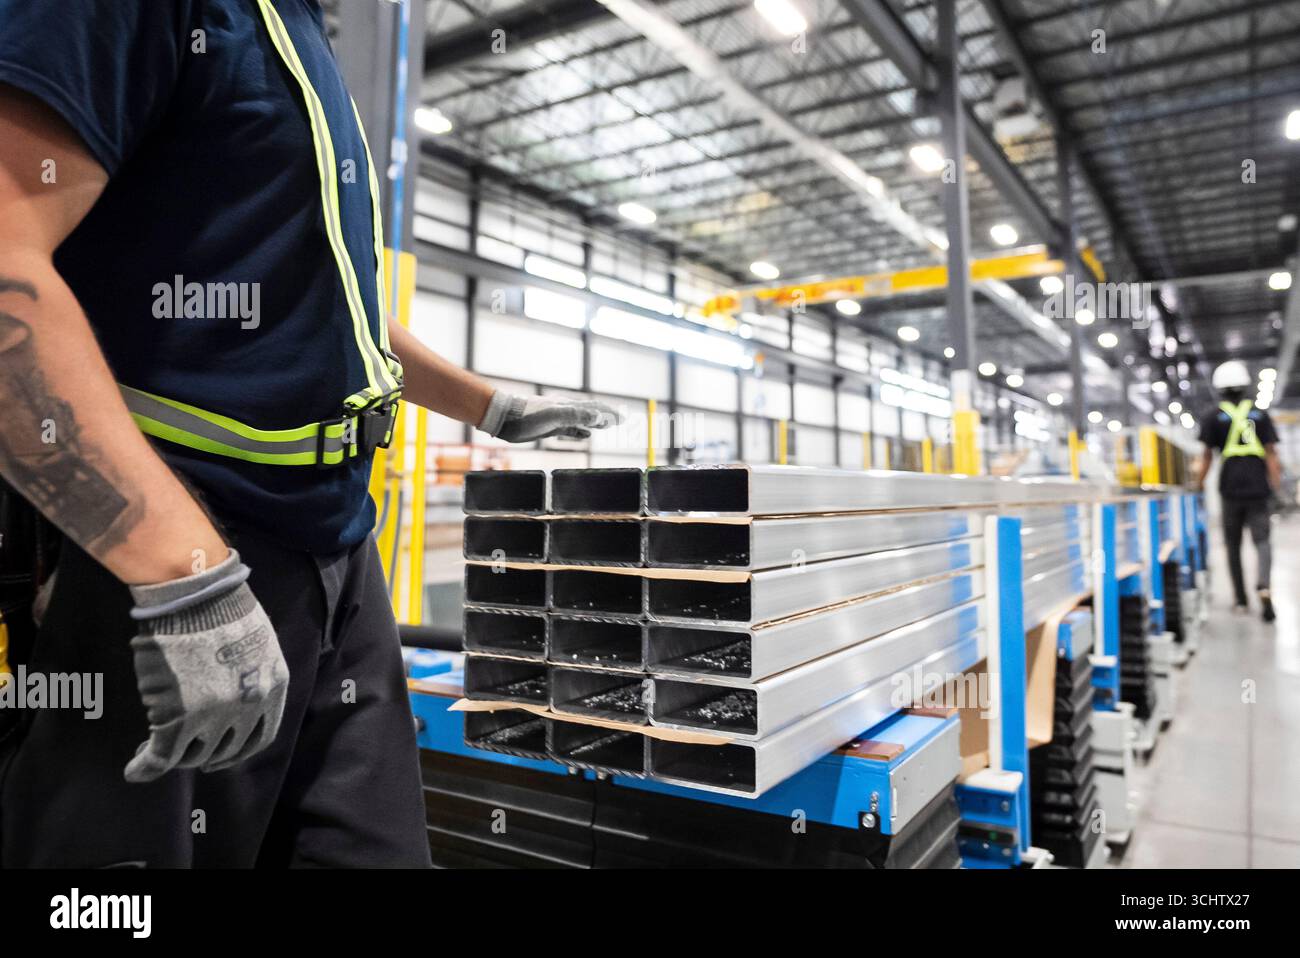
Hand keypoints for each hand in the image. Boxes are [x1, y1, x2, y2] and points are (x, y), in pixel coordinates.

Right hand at [124, 551, 287, 782]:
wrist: (196, 595)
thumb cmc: (220, 606)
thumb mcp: (255, 642)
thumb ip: (250, 673)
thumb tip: (232, 690)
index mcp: (272, 686)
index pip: (260, 736)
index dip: (236, 752)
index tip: (218, 758)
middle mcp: (250, 706)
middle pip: (225, 749)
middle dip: (203, 755)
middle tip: (184, 753)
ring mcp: (216, 714)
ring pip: (193, 754)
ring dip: (175, 757)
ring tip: (158, 750)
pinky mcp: (180, 717)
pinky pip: (162, 755)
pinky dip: (145, 767)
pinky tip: (135, 770)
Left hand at [477, 391, 621, 442]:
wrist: (504, 418)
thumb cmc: (526, 417)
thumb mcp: (552, 416)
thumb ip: (575, 415)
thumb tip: (599, 415)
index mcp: (568, 405)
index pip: (595, 408)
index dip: (610, 413)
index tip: (624, 418)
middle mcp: (565, 410)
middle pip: (591, 412)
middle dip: (607, 416)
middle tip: (622, 420)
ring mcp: (557, 419)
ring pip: (582, 420)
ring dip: (596, 423)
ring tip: (607, 425)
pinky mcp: (549, 428)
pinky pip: (570, 429)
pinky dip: (581, 432)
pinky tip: (586, 435)